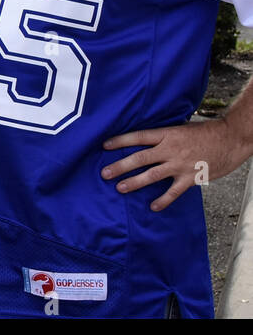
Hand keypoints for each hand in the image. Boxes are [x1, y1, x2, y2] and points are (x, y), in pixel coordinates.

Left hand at [101, 117, 246, 210]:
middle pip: (140, 158)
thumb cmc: (206, 132)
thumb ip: (164, 136)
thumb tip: (146, 140)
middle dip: (120, 166)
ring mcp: (180, 164)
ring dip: (135, 182)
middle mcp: (170, 149)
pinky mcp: (192, 177)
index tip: (104, 146)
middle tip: (104, 173)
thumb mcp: (181, 128)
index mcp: (166, 134)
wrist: (231, 139)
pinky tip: (153, 206)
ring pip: (153, 175)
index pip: (138, 137)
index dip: (120, 141)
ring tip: (120, 188)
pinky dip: (163, 200)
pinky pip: (174, 191)